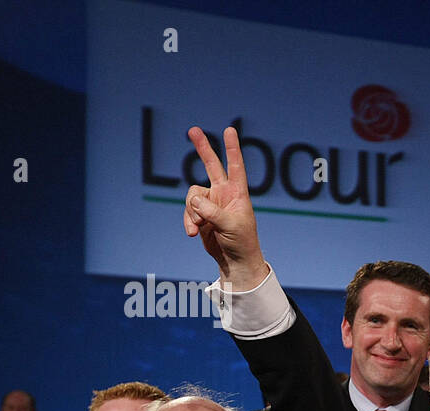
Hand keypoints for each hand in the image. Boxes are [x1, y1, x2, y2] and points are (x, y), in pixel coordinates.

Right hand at [183, 126, 266, 288]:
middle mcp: (224, 194)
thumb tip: (194, 200)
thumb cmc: (242, 242)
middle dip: (202, 148)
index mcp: (238, 194)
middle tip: (193, 130)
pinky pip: (188, 211)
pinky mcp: (200, 214)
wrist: (235, 261)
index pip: (236, 167)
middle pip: (211, 166)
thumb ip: (212, 212)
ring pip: (192, 196)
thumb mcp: (230, 226)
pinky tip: (193, 233)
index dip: (232, 149)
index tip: (229, 130)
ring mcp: (211, 203)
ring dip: (191, 212)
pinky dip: (188, 221)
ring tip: (198, 227)